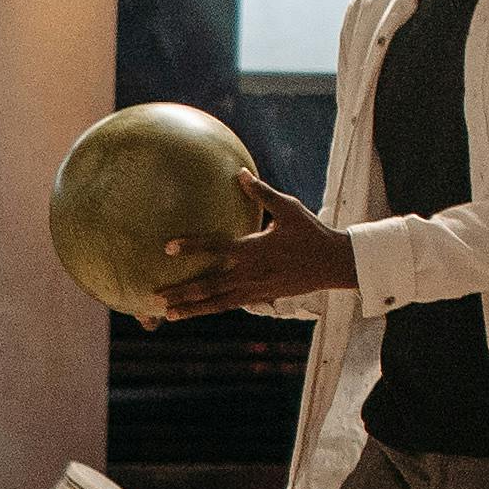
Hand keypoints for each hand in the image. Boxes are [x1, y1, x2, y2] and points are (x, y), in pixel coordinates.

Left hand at [149, 169, 355, 320]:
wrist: (333, 263)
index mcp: (253, 249)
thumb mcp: (289, 208)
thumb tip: (240, 173)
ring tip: (168, 315)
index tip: (167, 248)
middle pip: (208, 286)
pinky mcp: (260, 297)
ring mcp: (254, 289)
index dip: (191, 247)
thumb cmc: (311, 232)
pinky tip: (195, 312)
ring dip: (191, 309)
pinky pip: (230, 305)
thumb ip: (262, 193)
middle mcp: (250, 273)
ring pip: (216, 303)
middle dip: (181, 292)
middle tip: (155, 296)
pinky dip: (212, 309)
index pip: (215, 248)